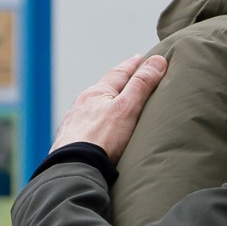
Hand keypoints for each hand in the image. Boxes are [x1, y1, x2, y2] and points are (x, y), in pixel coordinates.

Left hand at [51, 53, 167, 162]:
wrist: (74, 167)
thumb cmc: (102, 138)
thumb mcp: (127, 108)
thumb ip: (142, 85)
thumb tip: (157, 61)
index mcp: (97, 93)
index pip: (118, 73)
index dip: (132, 65)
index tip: (141, 58)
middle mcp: (82, 104)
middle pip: (103, 89)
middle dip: (117, 83)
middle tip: (129, 78)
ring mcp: (73, 122)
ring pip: (92, 107)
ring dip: (104, 103)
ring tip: (113, 105)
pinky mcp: (69, 140)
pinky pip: (84, 125)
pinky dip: (94, 122)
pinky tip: (96, 130)